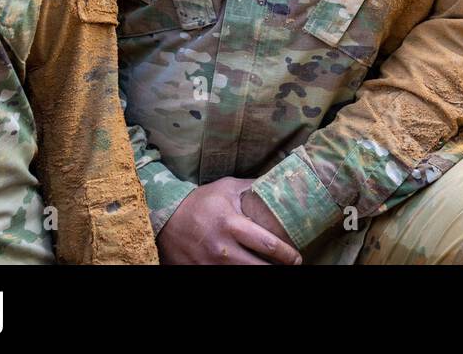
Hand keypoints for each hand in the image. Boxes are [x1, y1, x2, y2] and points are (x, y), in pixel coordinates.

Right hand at [156, 177, 300, 264]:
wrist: (165, 217)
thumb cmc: (201, 201)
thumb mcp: (228, 188)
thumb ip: (253, 188)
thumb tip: (280, 184)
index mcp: (231, 224)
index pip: (268, 245)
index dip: (287, 254)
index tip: (297, 257)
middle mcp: (222, 248)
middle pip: (259, 268)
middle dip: (278, 269)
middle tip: (290, 265)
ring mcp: (209, 264)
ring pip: (244, 276)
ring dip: (259, 272)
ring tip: (270, 267)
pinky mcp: (199, 272)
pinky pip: (224, 277)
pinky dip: (240, 274)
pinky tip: (248, 268)